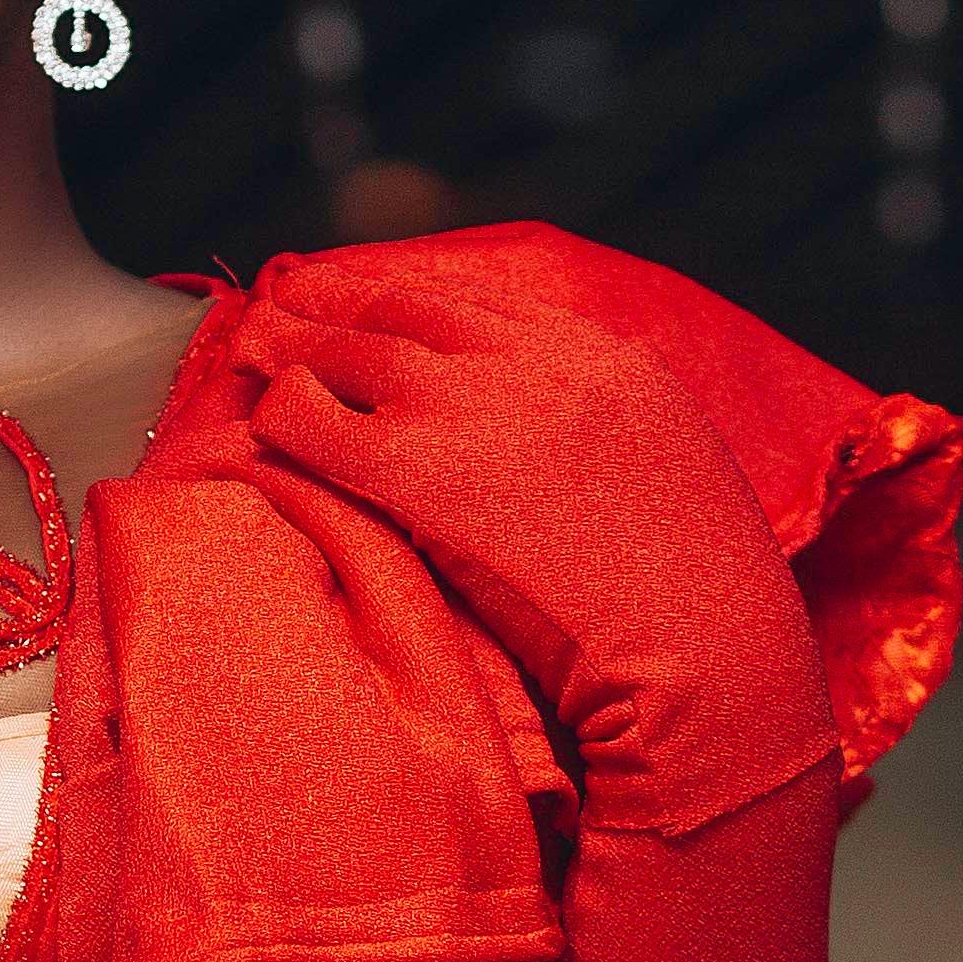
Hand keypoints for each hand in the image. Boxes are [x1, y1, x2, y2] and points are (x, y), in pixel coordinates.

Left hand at [257, 294, 831, 840]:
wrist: (711, 665)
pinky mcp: (418, 470)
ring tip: (251, 343)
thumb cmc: (704, 617)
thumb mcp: (676, 484)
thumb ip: (610, 441)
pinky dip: (280, 415)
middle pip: (407, 309)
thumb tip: (556, 452)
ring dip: (293, 344)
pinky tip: (261, 427)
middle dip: (336, 301)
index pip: (485, 303)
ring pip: (352, 351)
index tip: (374, 297)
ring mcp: (474, 410)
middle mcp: (538, 366)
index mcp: (612, 363)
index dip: (413, 296)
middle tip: (286, 300)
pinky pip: (315, 420)